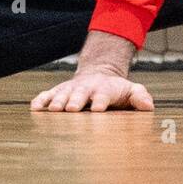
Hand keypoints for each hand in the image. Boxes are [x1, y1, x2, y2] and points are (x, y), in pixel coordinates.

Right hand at [30, 30, 153, 112]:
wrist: (98, 73)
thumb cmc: (116, 89)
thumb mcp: (131, 90)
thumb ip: (140, 96)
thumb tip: (148, 106)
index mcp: (105, 89)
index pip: (104, 95)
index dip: (101, 101)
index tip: (98, 109)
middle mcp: (86, 87)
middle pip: (81, 93)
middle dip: (76, 100)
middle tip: (71, 109)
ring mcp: (71, 88)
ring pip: (63, 93)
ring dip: (58, 101)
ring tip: (53, 110)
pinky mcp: (59, 91)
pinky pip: (48, 94)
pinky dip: (41, 100)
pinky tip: (35, 107)